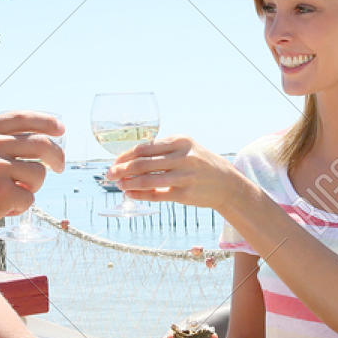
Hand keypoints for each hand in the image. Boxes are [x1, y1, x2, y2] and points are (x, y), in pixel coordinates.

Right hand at [0, 111, 64, 240]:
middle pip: (41, 144)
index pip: (21, 118)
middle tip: (60, 167)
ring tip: (9, 196)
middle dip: (57, 156)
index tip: (61, 128)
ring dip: (31, 188)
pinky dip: (20, 208)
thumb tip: (38, 141)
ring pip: (38, 174)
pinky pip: (29, 199)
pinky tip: (0, 210)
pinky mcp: (3, 194)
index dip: (46, 122)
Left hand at [106, 136, 244, 210]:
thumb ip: (163, 150)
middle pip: (142, 163)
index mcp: (180, 141)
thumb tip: (130, 158)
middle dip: (121, 170)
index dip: (125, 156)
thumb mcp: (186, 149)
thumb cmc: (201, 164)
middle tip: (109, 175)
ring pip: (147, 180)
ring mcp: (184, 176)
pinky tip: (131, 194)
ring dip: (129, 183)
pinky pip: (156, 195)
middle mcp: (183, 157)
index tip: (114, 162)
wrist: (227, 184)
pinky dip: (140, 195)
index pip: (144, 148)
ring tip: (119, 185)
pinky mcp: (185, 194)